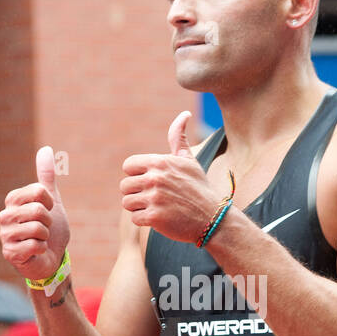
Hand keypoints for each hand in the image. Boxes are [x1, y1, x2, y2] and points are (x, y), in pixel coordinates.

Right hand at [0, 146, 70, 282]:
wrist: (51, 258)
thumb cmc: (49, 229)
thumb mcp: (51, 200)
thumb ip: (46, 176)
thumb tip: (45, 150)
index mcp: (12, 200)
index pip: (38, 191)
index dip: (49, 203)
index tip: (46, 212)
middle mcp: (5, 215)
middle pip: (38, 210)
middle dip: (48, 222)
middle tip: (44, 229)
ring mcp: (5, 235)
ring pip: (37, 228)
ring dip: (46, 236)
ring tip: (39, 240)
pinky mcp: (9, 253)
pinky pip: (35, 245)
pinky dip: (42, 249)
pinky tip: (36, 251)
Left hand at [119, 111, 220, 241]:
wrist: (212, 218)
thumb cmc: (198, 188)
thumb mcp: (189, 161)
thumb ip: (178, 138)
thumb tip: (185, 114)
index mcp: (160, 162)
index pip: (128, 166)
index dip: (137, 175)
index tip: (152, 182)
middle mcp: (155, 178)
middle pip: (125, 186)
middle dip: (137, 193)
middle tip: (156, 198)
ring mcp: (154, 198)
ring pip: (127, 202)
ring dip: (139, 208)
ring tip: (158, 208)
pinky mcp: (154, 217)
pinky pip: (135, 218)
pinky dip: (145, 221)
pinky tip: (161, 219)